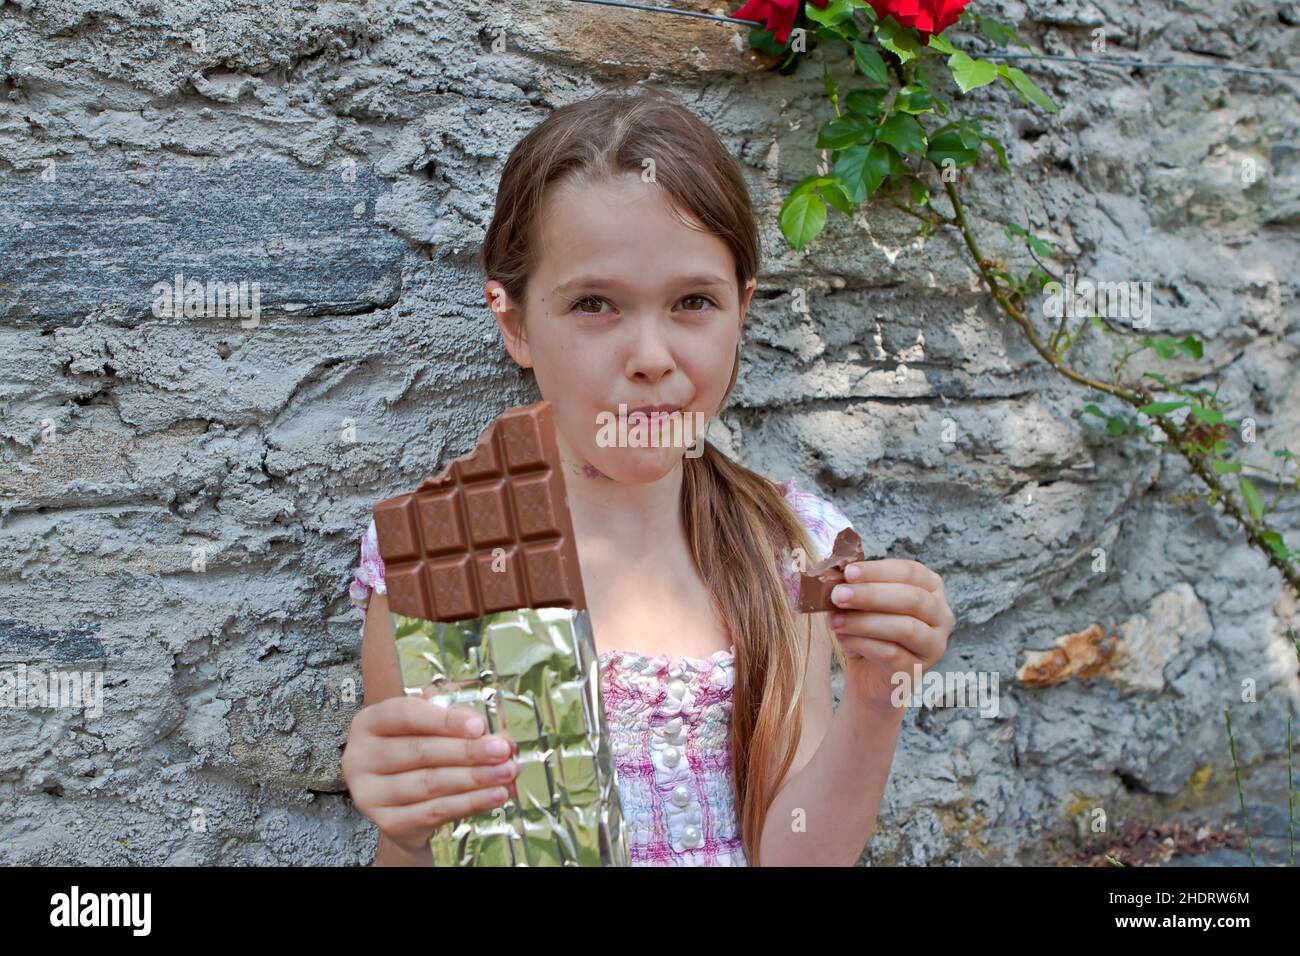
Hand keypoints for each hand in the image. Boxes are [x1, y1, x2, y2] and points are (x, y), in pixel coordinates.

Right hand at [341, 690, 518, 854]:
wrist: (402, 801)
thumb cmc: (417, 752)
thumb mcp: (430, 727)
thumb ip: (455, 721)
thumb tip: (492, 733)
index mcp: (370, 723)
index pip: (405, 714)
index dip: (444, 720)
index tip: (479, 725)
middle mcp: (361, 757)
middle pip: (420, 751)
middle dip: (468, 751)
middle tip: (503, 750)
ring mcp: (370, 793)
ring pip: (430, 783)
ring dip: (475, 778)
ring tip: (506, 772)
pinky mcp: (388, 822)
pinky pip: (435, 811)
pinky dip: (471, 802)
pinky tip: (495, 794)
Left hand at [827, 558, 954, 714]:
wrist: (867, 675)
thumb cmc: (867, 630)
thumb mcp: (861, 604)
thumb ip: (855, 587)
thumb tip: (835, 576)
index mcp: (931, 588)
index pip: (910, 571)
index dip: (879, 570)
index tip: (848, 571)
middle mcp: (941, 615)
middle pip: (912, 599)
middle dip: (871, 595)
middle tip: (838, 595)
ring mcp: (934, 645)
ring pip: (905, 628)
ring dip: (864, 622)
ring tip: (835, 621)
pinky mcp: (918, 670)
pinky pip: (892, 654)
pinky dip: (864, 644)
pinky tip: (843, 639)